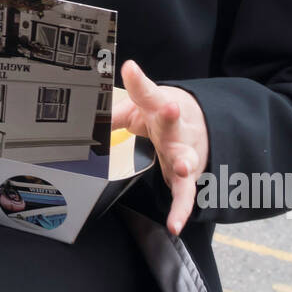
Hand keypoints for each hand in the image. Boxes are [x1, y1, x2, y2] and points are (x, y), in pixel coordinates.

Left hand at [112, 59, 209, 236]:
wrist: (204, 125)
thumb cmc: (165, 115)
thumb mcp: (140, 108)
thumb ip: (114, 113)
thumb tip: (86, 116)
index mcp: (160, 106)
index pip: (147, 92)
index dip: (139, 81)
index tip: (130, 69)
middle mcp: (175, 127)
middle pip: (173, 121)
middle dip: (170, 116)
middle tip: (169, 107)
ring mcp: (185, 150)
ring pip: (186, 156)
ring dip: (184, 162)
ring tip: (182, 167)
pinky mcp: (188, 174)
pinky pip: (186, 194)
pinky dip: (181, 209)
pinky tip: (174, 223)